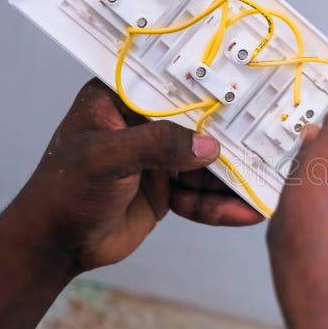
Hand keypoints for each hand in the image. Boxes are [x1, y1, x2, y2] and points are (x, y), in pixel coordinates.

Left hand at [10, 78, 262, 273]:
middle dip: (232, 137)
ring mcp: (158, 158)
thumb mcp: (107, 159)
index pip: (170, 83)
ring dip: (234, 177)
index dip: (207, 83)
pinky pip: (202, 195)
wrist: (55, 246)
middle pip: (198, 124)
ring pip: (206, 164)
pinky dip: (222, 205)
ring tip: (267, 184)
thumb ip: (158, 146)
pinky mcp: (168, 189)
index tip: (247, 82)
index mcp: (121, 100)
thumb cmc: (64, 192)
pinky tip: (247, 213)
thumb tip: (211, 148)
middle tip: (272, 138)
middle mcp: (143, 125)